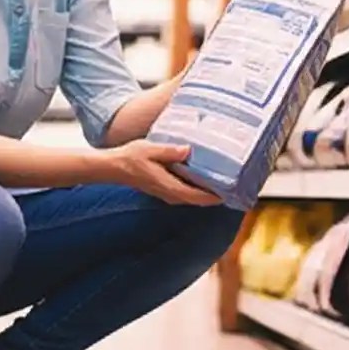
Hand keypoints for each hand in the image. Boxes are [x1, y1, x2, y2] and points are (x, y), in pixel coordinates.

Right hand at [103, 140, 220, 205]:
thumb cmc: (131, 158)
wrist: (114, 167)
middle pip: (199, 200)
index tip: (231, 192)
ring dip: (207, 193)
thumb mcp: (150, 149)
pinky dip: (197, 189)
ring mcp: (167, 194)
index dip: (215, 196)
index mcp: (169, 186)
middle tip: (233, 185)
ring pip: (193, 198)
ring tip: (222, 182)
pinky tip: (203, 178)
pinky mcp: (165, 190)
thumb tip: (187, 150)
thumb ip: (169, 151)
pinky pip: (186, 193)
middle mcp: (170, 194)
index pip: (197, 196)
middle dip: (216, 195)